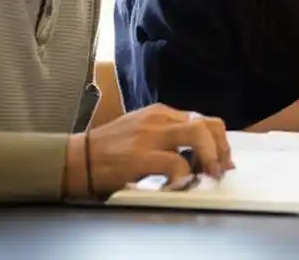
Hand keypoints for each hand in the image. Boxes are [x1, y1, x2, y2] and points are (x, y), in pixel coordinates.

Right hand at [64, 104, 232, 197]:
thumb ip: (169, 136)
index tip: (222, 161)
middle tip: (220, 170)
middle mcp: (158, 119)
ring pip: (198, 135)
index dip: (219, 142)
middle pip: (207, 124)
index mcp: (161, 113)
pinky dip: (185, 178)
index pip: (203, 119)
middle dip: (221, 149)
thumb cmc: (109, 150)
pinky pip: (176, 164)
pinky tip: (179, 186)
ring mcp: (149, 136)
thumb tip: (200, 155)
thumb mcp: (142, 131)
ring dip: (210, 158)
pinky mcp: (139, 156)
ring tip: (207, 176)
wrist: (76, 159)